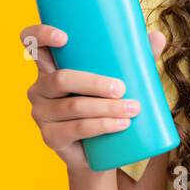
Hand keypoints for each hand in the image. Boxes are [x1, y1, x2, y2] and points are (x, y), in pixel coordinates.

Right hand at [20, 22, 165, 171]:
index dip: (40, 35)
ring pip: (73, 107)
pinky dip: (102, 125)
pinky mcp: (50, 137)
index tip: (64, 37)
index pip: (32, 43)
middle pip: (61, 79)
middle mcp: (40, 88)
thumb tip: (158, 37)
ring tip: (132, 109)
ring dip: (105, 108)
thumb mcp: (122, 80)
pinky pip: (77, 129)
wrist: (102, 154)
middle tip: (122, 89)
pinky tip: (120, 124)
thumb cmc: (108, 107)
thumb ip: (136, 58)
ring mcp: (41, 114)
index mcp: (51, 67)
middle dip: (94, 83)